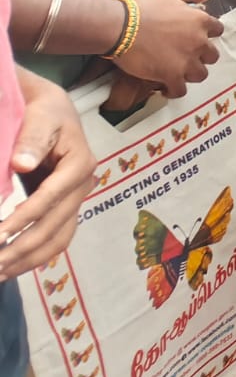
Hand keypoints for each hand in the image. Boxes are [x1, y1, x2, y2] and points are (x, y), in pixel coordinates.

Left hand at [0, 70, 93, 279]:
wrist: (52, 108)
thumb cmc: (43, 109)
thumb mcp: (39, 114)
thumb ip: (31, 138)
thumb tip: (23, 165)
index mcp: (80, 163)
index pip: (51, 198)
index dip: (24, 219)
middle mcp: (83, 185)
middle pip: (55, 226)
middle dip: (21, 248)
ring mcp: (76, 198)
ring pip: (58, 239)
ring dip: (27, 260)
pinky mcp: (65, 206)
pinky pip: (55, 238)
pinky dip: (34, 256)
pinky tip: (10, 267)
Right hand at [114, 0, 223, 97]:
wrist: (120, 26)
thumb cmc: (143, 8)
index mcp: (200, 21)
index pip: (217, 31)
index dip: (207, 35)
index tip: (196, 38)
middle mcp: (198, 42)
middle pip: (212, 56)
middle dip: (201, 56)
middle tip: (185, 55)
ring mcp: (187, 61)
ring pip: (200, 74)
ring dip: (189, 74)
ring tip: (177, 71)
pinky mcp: (171, 76)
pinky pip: (180, 90)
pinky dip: (174, 90)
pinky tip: (165, 87)